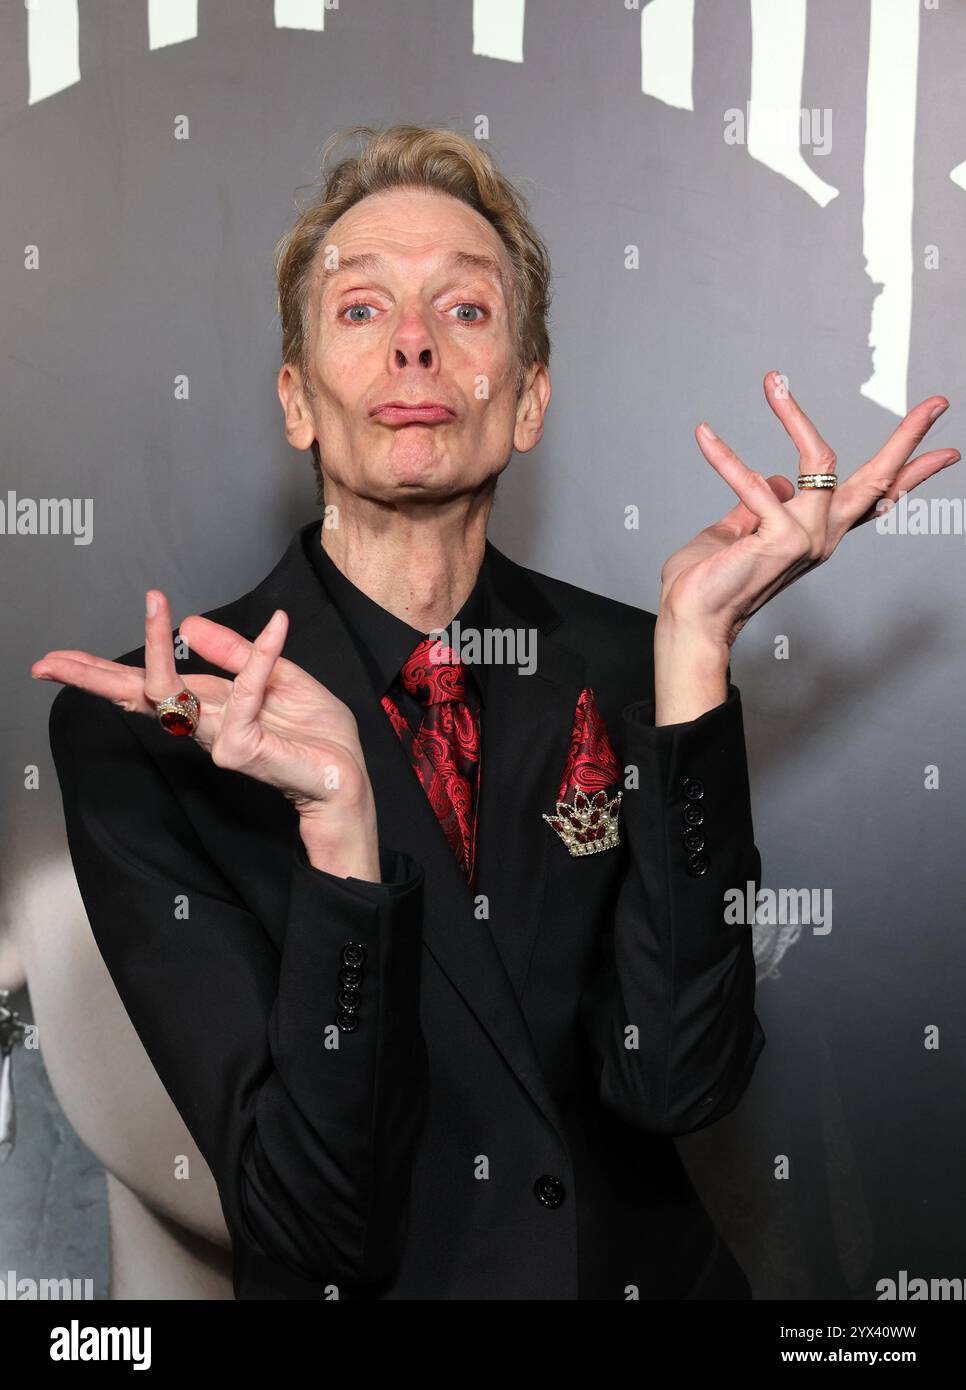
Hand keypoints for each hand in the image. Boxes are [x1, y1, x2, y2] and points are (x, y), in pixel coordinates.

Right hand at [32, 591, 379, 878]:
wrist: (347, 778)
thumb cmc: (317, 736)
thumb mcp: (280, 676)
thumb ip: (239, 652)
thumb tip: (189, 623)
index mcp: (209, 705)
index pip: (149, 684)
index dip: (103, 671)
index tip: (60, 655)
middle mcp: (207, 723)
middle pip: (137, 697)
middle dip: (92, 678)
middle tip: (49, 660)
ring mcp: (220, 739)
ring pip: (172, 693)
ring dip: (159, 647)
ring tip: (155, 605)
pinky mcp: (244, 749)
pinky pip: (245, 694)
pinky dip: (262, 657)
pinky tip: (276, 627)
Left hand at [659, 371, 960, 647]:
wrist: (691, 617)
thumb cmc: (708, 580)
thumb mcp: (738, 531)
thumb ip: (757, 505)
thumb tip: (773, 479)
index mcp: (818, 534)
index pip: (874, 498)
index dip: (912, 473)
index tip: (947, 451)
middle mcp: (822, 536)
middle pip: (879, 479)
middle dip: (909, 439)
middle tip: (938, 403)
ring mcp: (808, 538)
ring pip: (819, 458)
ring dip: (793, 413)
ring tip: (774, 382)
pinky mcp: (783, 538)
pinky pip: (754, 482)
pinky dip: (725, 457)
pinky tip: (705, 436)